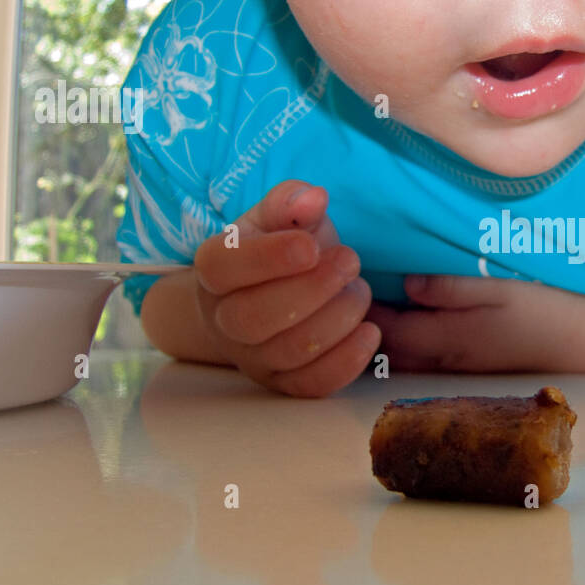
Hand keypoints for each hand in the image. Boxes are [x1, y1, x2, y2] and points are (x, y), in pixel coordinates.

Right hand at [192, 180, 381, 395]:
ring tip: (360, 291)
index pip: (223, 267)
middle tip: (350, 261)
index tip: (311, 246)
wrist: (269, 296)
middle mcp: (224, 319)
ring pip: (288, 352)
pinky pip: (310, 386)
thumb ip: (292, 203)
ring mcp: (252, 357)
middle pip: (253, 318)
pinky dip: (346, 362)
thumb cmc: (278, 249)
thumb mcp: (280, 218)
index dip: (268, 258)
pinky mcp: (283, 382)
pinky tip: (370, 332)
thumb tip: (313, 198)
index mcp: (214, 269)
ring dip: (336, 320)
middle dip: (311, 290)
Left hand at [367, 273, 584, 372]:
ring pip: (400, 361)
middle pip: (386, 352)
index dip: (363, 310)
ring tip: (370, 308)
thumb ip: (448, 289)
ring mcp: (453, 370)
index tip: (349, 281)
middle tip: (351, 293)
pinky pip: (418, 363)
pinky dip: (400, 347)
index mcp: (447, 337)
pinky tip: (402, 325)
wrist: (575, 343)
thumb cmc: (539, 308)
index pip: (387, 329)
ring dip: (381, 339)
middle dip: (364, 327)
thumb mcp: (496, 289)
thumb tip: (405, 284)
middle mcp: (443, 361)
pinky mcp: (464, 371)